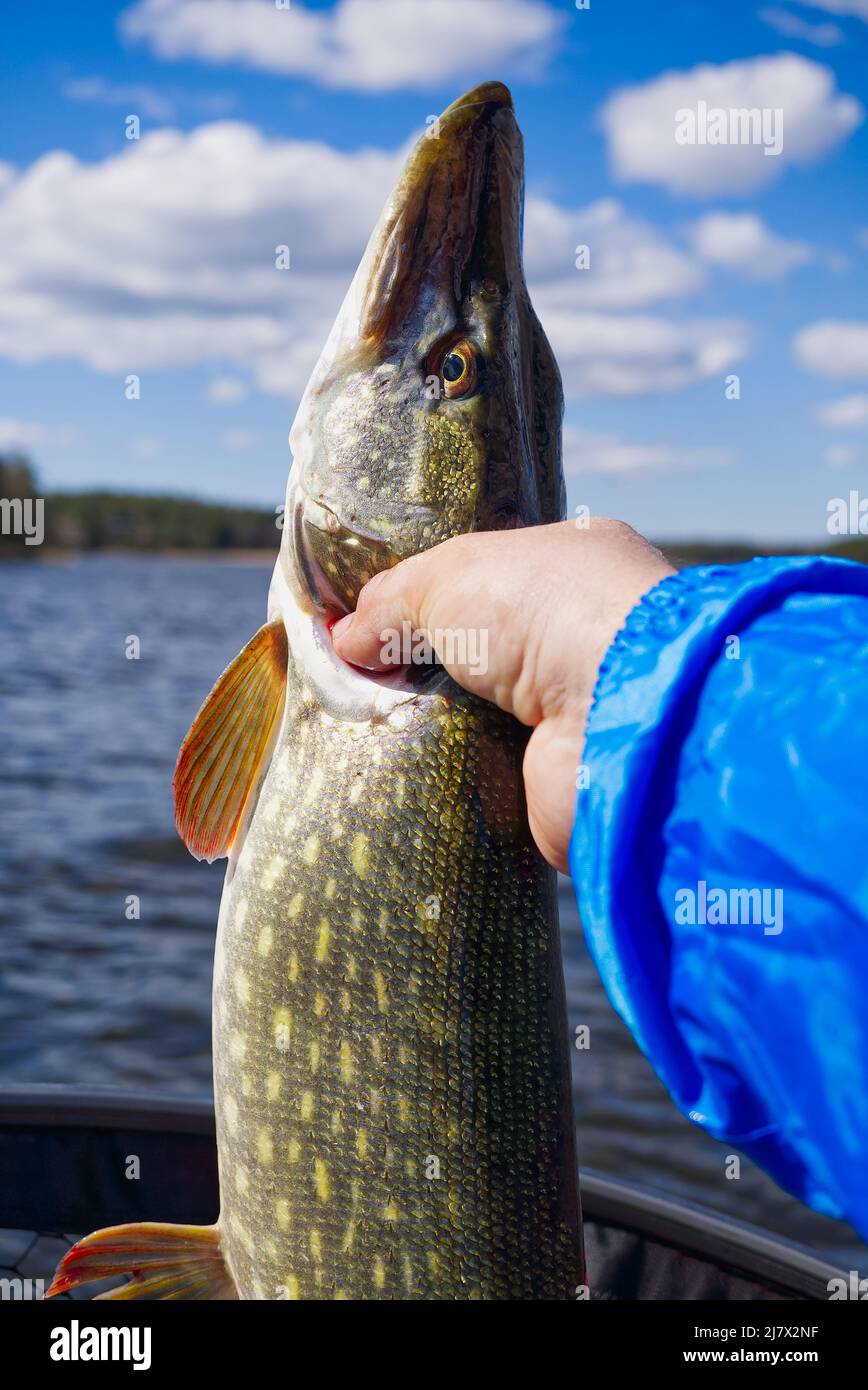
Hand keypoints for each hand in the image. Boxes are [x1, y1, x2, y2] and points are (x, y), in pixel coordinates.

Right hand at [332, 518, 673, 871]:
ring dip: (427, 723)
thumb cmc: (544, 611)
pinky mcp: (559, 776)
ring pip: (478, 717)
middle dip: (418, 668)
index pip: (484, 581)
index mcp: (571, 567)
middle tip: (353, 683)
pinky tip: (401, 766)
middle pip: (477, 654)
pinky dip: (446, 772)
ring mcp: (575, 709)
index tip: (363, 630)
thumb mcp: (447, 578)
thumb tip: (345, 640)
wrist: (619, 711)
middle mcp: (581, 636)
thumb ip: (391, 603)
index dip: (423, 602)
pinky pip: (486, 775)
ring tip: (364, 726)